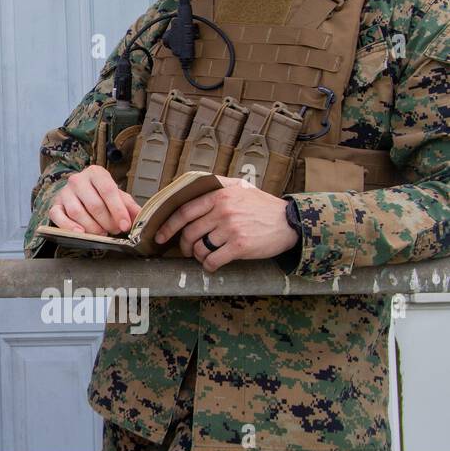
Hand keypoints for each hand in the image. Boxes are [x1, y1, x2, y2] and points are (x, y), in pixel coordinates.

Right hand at [48, 165, 140, 235]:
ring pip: (77, 212)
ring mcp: (64, 192)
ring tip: (102, 233)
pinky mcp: (55, 205)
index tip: (125, 225)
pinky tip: (80, 232)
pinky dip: (68, 226)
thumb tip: (141, 217)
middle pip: (94, 204)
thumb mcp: (117, 196)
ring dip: (92, 227)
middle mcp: (78, 180)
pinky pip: (58, 216)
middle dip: (107, 221)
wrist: (78, 193)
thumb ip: (129, 206)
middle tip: (115, 230)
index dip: (118, 210)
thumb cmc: (100, 194)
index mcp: (96, 173)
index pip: (108, 190)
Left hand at [152, 175, 298, 271]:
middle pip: (189, 233)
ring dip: (197, 256)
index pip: (184, 212)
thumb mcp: (241, 186)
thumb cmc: (263, 205)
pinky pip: (214, 260)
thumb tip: (193, 185)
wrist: (290, 221)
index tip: (159, 236)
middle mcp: (222, 211)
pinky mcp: (240, 246)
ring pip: (200, 248)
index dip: (168, 226)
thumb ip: (218, 184)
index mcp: (219, 196)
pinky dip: (209, 266)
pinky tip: (212, 265)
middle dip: (183, 245)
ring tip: (203, 256)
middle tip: (187, 250)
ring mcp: (231, 229)